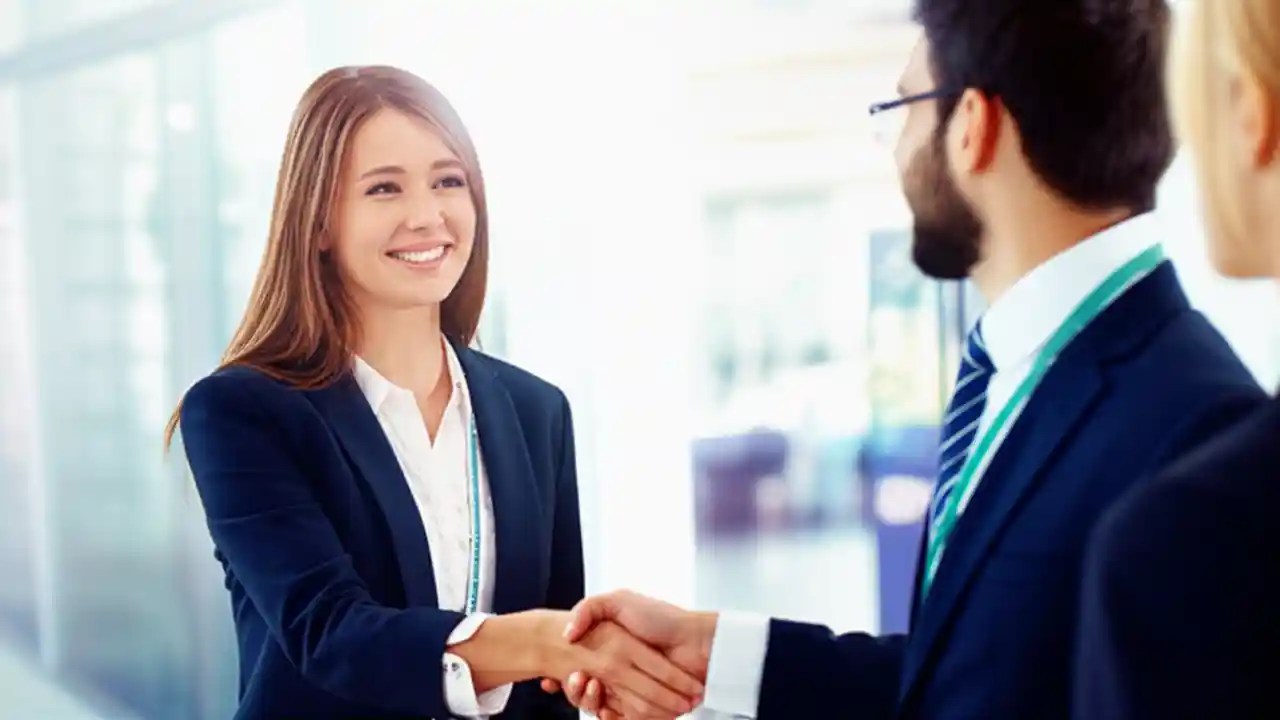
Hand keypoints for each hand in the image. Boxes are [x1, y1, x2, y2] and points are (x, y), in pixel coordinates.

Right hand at [548, 618, 701, 717]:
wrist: (697, 640)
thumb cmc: (661, 618)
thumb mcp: (618, 601)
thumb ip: (588, 609)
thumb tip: (567, 633)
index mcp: (612, 651)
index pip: (580, 669)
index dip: (568, 675)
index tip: (556, 676)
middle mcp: (621, 673)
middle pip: (589, 692)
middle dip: (577, 691)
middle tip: (574, 680)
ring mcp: (635, 692)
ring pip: (604, 708)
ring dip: (592, 703)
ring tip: (591, 688)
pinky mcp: (650, 708)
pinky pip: (628, 718)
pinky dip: (617, 718)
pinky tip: (607, 709)